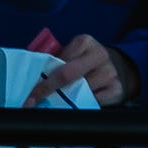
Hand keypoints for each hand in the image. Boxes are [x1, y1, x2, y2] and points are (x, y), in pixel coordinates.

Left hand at [24, 35, 138, 108]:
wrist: (116, 67)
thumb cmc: (85, 62)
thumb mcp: (72, 54)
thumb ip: (56, 61)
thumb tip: (33, 79)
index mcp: (84, 42)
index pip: (59, 61)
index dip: (42, 77)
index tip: (30, 92)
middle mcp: (99, 55)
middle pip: (68, 75)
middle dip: (47, 90)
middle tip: (32, 102)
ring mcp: (110, 73)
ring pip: (80, 91)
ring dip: (65, 99)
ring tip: (57, 102)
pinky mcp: (117, 89)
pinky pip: (94, 102)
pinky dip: (82, 105)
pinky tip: (77, 104)